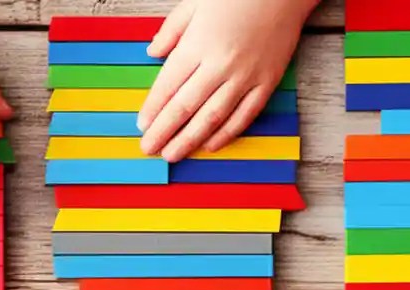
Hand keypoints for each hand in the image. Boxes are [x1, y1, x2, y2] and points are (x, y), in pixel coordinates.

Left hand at [137, 0, 312, 161]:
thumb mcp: (195, 2)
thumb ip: (172, 30)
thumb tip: (152, 52)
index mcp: (198, 44)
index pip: (168, 85)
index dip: (153, 109)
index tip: (142, 126)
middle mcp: (220, 64)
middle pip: (185, 107)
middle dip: (164, 132)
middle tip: (149, 149)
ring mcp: (245, 76)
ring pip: (212, 117)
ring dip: (190, 140)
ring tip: (173, 154)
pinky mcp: (267, 82)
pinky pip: (245, 115)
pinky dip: (227, 133)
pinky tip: (210, 145)